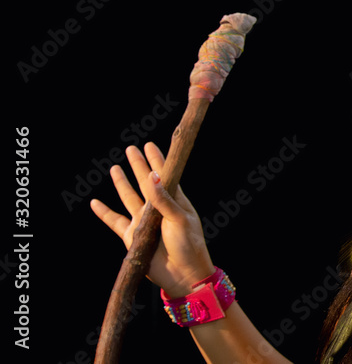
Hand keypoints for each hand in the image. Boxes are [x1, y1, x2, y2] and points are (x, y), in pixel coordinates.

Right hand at [90, 142, 214, 297]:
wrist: (183, 275)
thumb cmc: (189, 245)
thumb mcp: (179, 219)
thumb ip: (163, 199)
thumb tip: (151, 174)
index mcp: (175, 201)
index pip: (164, 175)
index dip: (157, 160)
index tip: (149, 144)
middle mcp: (157, 209)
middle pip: (145, 182)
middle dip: (138, 165)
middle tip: (131, 149)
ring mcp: (143, 222)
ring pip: (129, 198)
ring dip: (122, 183)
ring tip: (114, 168)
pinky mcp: (131, 237)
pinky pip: (114, 222)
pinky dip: (104, 213)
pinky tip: (95, 203)